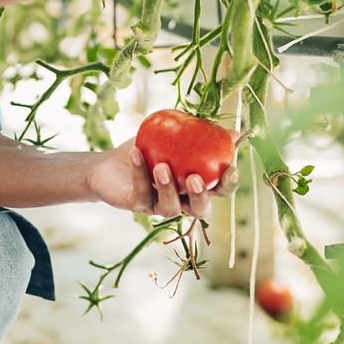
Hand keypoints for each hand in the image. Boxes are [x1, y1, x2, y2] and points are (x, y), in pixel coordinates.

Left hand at [86, 138, 222, 219]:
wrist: (109, 164)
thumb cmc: (148, 151)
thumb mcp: (175, 138)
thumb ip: (202, 136)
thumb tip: (235, 133)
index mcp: (194, 187)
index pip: (219, 191)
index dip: (228, 185)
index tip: (231, 169)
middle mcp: (180, 201)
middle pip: (199, 210)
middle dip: (200, 197)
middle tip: (195, 179)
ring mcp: (157, 206)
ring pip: (170, 208)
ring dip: (167, 187)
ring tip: (162, 167)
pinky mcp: (136, 205)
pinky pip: (141, 192)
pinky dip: (139, 172)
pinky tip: (136, 153)